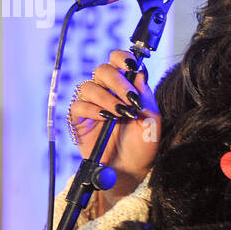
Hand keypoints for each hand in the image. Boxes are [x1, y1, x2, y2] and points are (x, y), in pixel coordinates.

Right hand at [68, 49, 158, 195]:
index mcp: (124, 86)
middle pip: (102, 70)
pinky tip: (106, 119)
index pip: (118, 61)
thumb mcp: (151, 119)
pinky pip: (79, 106)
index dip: (122, 58)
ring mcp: (91, 105)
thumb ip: (145, 95)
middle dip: (117, 81)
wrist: (131, 171)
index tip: (132, 66)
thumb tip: (139, 72)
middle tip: (130, 99)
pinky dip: (93, 110)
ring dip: (106, 98)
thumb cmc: (143, 145)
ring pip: (88, 86)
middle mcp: (106, 91)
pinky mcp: (79, 120)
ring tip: (120, 113)